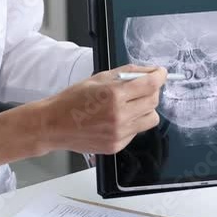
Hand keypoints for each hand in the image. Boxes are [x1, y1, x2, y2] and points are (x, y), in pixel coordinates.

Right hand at [41, 64, 165, 154]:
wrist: (54, 124)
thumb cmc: (72, 100)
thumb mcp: (99, 78)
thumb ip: (127, 73)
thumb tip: (150, 71)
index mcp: (114, 95)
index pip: (151, 84)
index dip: (160, 76)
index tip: (161, 73)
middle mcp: (119, 116)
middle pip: (154, 101)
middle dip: (152, 91)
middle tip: (142, 88)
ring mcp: (119, 133)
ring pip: (151, 118)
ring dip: (145, 109)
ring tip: (130, 105)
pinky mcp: (117, 145)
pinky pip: (137, 131)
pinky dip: (133, 123)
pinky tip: (117, 119)